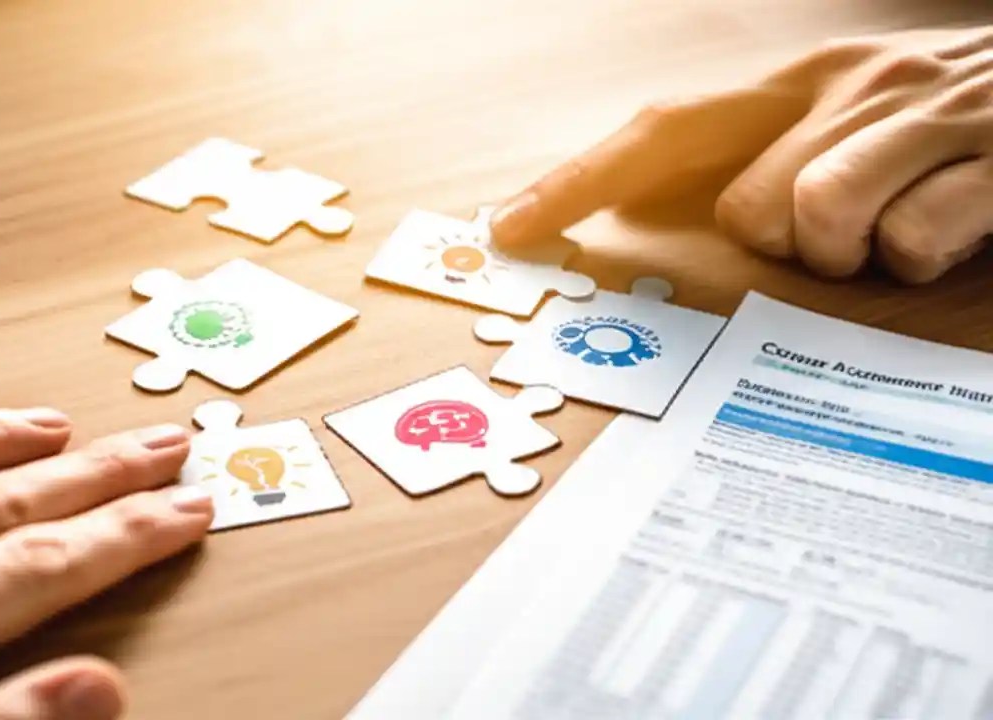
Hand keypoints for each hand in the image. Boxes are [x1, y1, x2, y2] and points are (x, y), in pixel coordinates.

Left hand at [490, 27, 992, 283]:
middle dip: (791, 248)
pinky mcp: (991, 158)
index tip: (510, 227)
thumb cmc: (956, 127)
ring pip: (818, 217)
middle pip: (750, 209)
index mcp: (805, 81)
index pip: (667, 130)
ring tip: (904, 229)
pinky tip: (958, 227)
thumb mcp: (860, 120)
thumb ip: (774, 158)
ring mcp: (923, 116)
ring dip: (856, 254)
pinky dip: (927, 256)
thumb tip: (683, 213)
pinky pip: (911, 241)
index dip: (581, 179)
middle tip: (855, 233)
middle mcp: (853, 86)